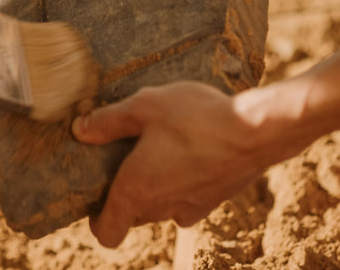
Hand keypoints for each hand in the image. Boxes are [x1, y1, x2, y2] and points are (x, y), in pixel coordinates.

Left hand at [72, 81, 310, 246]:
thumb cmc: (198, 117)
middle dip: (126, 193)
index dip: (96, 219)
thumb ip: (109, 121)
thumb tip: (80, 130)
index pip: (106, 233)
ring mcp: (190, 208)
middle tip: (126, 155)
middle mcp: (161, 208)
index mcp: (136, 191)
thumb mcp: (145, 106)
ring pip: (161, 207)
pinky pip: (187, 199)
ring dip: (156, 187)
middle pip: (133, 216)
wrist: (259, 131)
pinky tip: (190, 151)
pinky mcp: (214, 201)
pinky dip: (183, 183)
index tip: (97, 194)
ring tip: (160, 148)